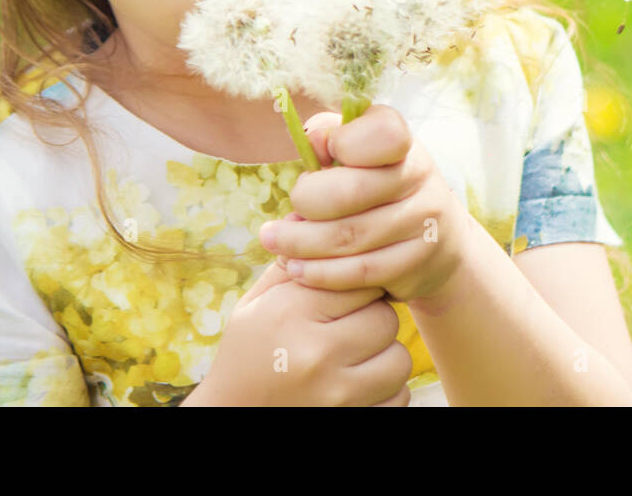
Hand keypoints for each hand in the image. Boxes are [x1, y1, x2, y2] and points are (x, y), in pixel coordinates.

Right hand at [183, 258, 411, 406]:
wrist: (234, 419)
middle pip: (384, 317)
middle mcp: (315, 353)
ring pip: (398, 359)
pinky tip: (356, 384)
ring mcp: (337, 394)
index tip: (346, 292)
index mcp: (290, 313)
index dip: (356, 282)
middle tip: (349, 325)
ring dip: (382, 356)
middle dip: (371, 318)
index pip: (358, 278)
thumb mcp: (257, 304)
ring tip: (353, 356)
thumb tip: (309, 212)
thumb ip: (290, 264)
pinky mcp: (353, 419)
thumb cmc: (247, 354)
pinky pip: (398, 396)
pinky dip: (385, 391)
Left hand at [257, 104, 471, 304]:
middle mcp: (419, 178)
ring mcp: (423, 222)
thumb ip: (332, 136)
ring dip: (301, 243)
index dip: (342, 143)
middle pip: (351, 191)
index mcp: (403, 143)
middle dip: (306, 201)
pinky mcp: (416, 263)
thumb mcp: (362, 154)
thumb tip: (311, 140)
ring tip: (273, 242)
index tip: (320, 155)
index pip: (382, 133)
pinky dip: (321, 273)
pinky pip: (360, 272)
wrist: (438, 238)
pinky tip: (297, 269)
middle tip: (290, 209)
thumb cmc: (378, 186)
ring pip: (350, 237)